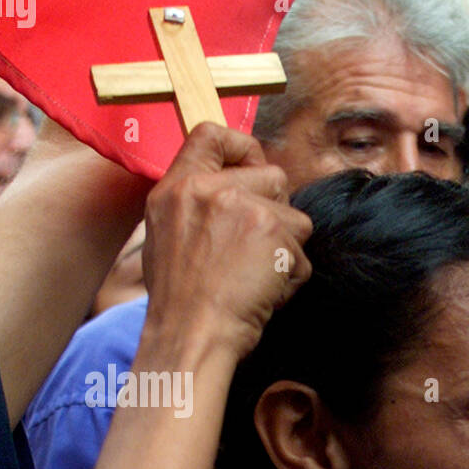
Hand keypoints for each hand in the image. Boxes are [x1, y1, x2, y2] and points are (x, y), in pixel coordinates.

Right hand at [141, 122, 312, 365]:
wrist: (191, 333)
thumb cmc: (180, 301)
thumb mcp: (166, 237)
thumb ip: (197, 207)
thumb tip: (237, 194)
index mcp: (177, 188)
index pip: (211, 135)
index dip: (244, 147)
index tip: (256, 167)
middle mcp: (209, 188)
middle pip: (273, 176)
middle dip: (278, 213)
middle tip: (259, 250)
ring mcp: (242, 206)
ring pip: (296, 217)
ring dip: (287, 251)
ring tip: (257, 278)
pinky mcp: (272, 230)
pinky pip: (302, 253)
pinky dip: (292, 278)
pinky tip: (265, 293)